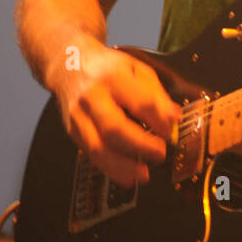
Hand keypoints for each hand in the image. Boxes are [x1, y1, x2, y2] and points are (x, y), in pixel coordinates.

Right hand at [49, 39, 182, 186]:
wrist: (68, 64)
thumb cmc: (107, 68)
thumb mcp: (137, 70)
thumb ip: (156, 95)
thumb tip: (173, 119)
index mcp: (112, 77)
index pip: (139, 102)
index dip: (158, 120)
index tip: (170, 130)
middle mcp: (91, 96)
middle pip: (114, 128)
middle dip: (141, 146)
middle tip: (159, 154)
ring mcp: (78, 115)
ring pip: (98, 147)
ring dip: (123, 166)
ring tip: (144, 174)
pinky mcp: (72, 131)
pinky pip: (91, 155)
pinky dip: (110, 169)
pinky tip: (127, 176)